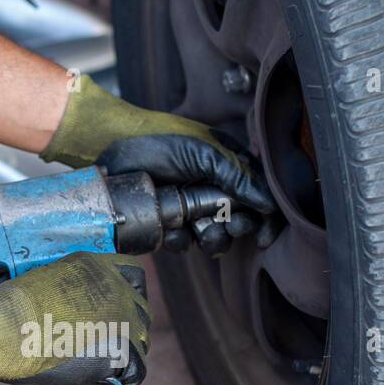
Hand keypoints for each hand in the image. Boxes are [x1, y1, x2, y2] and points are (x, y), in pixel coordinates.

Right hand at [0, 253, 150, 384]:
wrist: (5, 326)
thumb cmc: (9, 309)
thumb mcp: (43, 284)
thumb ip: (66, 295)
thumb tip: (69, 316)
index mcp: (95, 266)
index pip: (132, 274)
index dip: (127, 292)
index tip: (118, 306)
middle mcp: (114, 288)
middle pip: (141, 308)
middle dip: (130, 324)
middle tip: (112, 339)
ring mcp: (119, 318)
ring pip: (142, 339)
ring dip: (129, 351)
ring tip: (112, 363)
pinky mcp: (117, 350)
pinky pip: (134, 369)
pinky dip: (124, 378)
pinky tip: (112, 382)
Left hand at [41, 78, 276, 253]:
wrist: (114, 148)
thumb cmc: (161, 140)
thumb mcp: (205, 153)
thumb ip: (238, 176)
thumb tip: (269, 204)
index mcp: (230, 170)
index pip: (261, 199)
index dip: (267, 222)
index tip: (264, 238)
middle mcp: (214, 191)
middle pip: (240, 225)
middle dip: (234, 229)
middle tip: (226, 224)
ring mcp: (191, 210)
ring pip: (213, 240)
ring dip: (208, 238)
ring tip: (194, 226)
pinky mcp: (167, 225)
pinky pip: (183, 244)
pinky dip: (179, 240)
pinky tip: (169, 227)